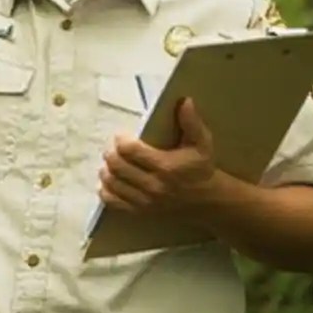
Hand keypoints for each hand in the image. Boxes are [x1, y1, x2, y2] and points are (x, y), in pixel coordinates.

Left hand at [99, 98, 217, 214]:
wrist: (207, 200)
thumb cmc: (201, 167)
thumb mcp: (202, 143)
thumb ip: (191, 122)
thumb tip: (184, 101)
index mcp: (165, 167)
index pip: (129, 150)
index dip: (121, 140)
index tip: (122, 136)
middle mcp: (153, 186)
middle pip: (117, 166)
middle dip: (111, 154)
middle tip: (114, 149)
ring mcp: (145, 201)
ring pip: (112, 184)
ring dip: (106, 171)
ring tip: (112, 163)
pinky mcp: (141, 212)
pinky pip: (113, 203)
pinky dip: (106, 191)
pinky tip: (109, 182)